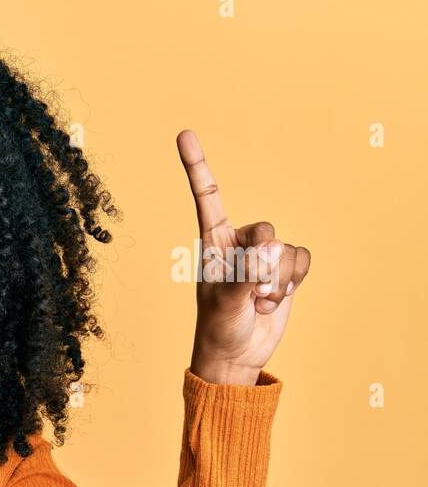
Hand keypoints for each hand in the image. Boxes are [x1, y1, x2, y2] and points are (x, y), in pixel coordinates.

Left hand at [176, 130, 311, 384]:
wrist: (236, 353)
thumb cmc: (218, 328)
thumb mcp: (224, 304)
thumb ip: (245, 274)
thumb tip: (269, 249)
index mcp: (213, 241)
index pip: (207, 197)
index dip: (197, 165)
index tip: (183, 133)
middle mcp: (239, 241)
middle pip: (267, 230)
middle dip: (263, 264)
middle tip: (247, 292)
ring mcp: (263, 254)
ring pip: (287, 251)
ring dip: (277, 282)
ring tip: (255, 301)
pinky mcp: (284, 268)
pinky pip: (302, 261)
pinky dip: (292, 284)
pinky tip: (271, 301)